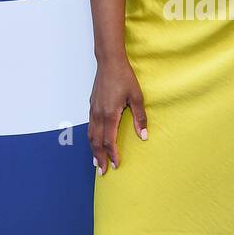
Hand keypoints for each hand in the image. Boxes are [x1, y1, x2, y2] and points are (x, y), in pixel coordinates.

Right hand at [88, 57, 147, 172]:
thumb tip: (143, 136)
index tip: (116, 165)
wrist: (109, 62)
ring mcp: (93, 110)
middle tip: (102, 172)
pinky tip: (94, 141)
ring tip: (96, 162)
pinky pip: (90, 126)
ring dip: (93, 150)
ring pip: (90, 135)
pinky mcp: (92, 105)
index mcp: (110, 114)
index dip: (112, 155)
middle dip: (99, 158)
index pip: (109, 141)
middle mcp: (98, 114)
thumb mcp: (136, 97)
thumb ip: (140, 118)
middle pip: (96, 142)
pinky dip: (91, 138)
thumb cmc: (124, 77)